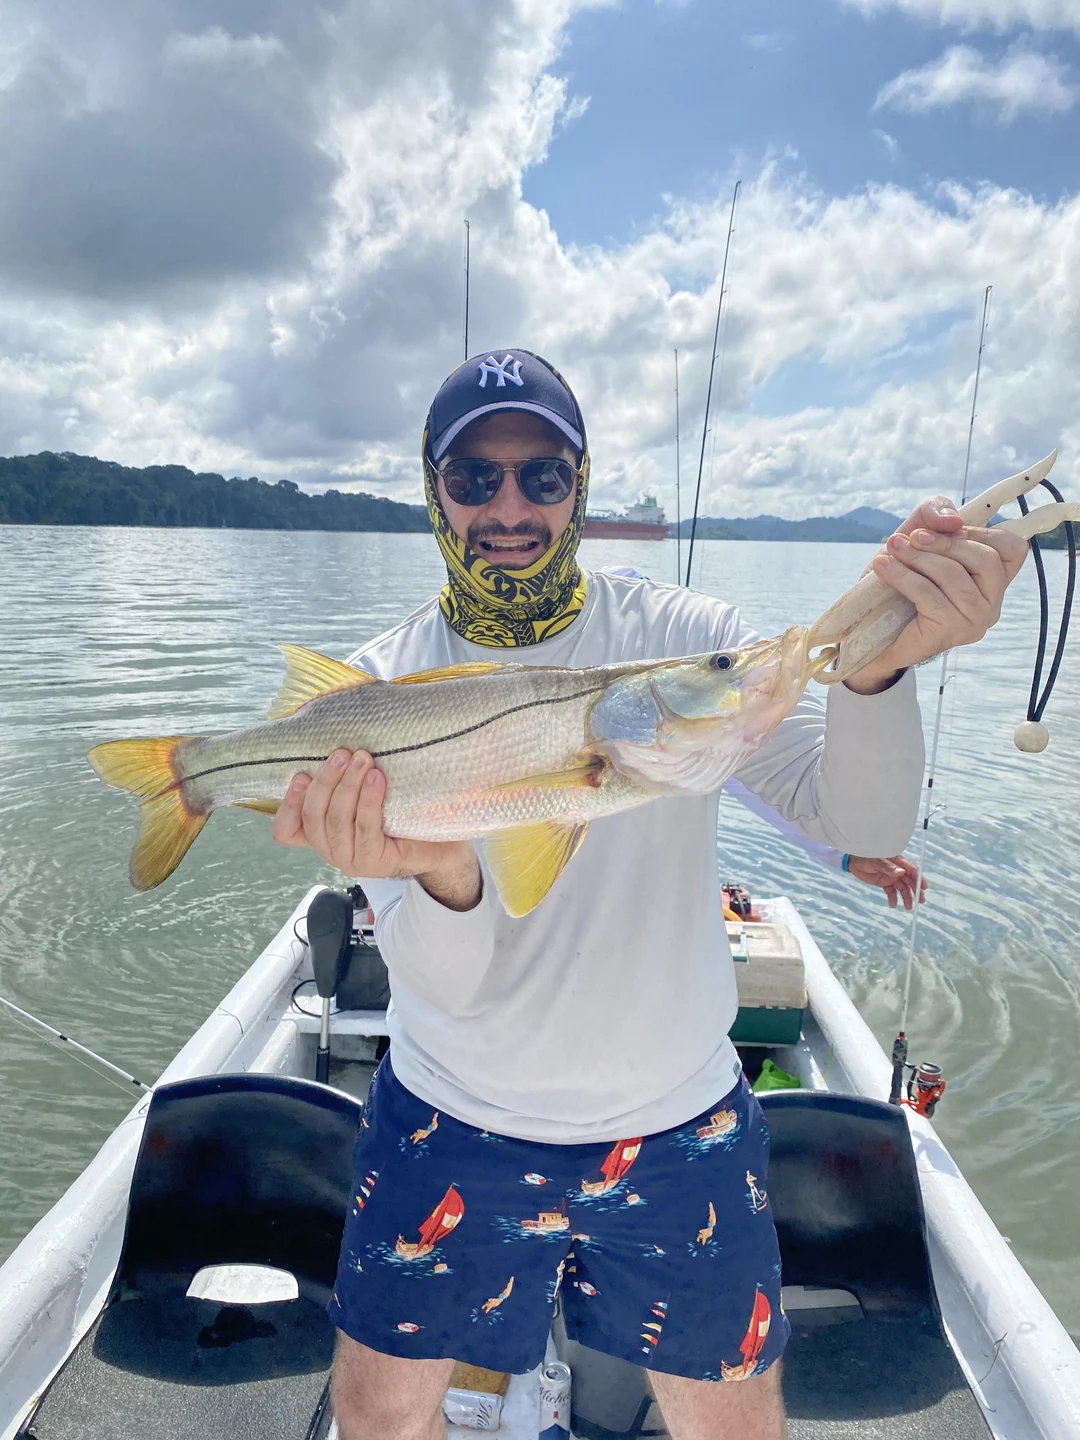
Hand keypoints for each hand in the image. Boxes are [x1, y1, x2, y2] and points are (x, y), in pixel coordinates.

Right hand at [271, 749, 482, 910]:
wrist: (441, 846)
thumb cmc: (402, 815)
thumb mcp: (367, 795)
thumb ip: (347, 778)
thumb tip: (346, 732)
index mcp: (322, 835)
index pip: (286, 830)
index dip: (288, 804)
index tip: (300, 774)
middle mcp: (331, 850)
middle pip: (313, 816)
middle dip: (324, 780)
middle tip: (342, 753)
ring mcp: (350, 859)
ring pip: (336, 821)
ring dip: (347, 785)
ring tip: (362, 759)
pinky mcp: (373, 862)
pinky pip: (364, 828)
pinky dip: (368, 801)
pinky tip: (376, 779)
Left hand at [845, 497, 1028, 692]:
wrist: (871, 629)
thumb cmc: (901, 581)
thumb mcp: (918, 537)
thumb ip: (935, 515)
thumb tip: (953, 518)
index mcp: (992, 580)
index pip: (1013, 549)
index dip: (982, 531)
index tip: (948, 527)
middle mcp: (991, 603)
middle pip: (986, 560)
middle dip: (945, 542)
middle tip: (912, 537)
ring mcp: (973, 621)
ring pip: (955, 577)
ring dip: (919, 558)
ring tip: (893, 548)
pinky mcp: (947, 633)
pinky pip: (930, 596)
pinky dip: (903, 576)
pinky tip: (883, 567)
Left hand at [846, 854, 926, 909]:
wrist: (852, 861)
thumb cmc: (865, 856)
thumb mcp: (876, 861)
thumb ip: (888, 867)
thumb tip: (901, 872)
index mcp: (898, 861)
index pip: (912, 869)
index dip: (919, 878)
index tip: (924, 887)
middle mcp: (897, 870)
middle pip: (910, 881)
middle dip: (916, 891)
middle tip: (920, 901)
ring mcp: (891, 877)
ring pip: (902, 888)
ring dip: (906, 897)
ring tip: (908, 907)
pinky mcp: (884, 884)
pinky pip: (891, 892)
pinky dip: (893, 899)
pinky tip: (893, 905)